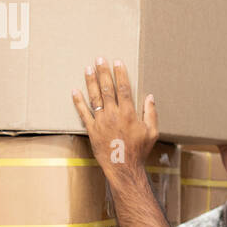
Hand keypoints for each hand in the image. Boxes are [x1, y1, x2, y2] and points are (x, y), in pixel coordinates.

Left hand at [72, 58, 158, 184]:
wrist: (123, 167)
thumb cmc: (139, 150)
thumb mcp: (152, 132)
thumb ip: (151, 113)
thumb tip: (150, 97)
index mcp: (129, 113)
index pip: (124, 88)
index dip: (120, 74)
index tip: (117, 62)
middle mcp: (114, 114)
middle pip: (108, 89)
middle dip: (104, 72)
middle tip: (100, 59)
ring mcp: (101, 121)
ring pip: (95, 97)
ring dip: (91, 82)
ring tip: (88, 69)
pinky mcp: (92, 130)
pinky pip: (83, 113)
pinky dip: (78, 102)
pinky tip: (75, 91)